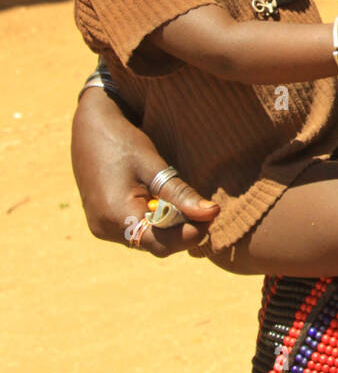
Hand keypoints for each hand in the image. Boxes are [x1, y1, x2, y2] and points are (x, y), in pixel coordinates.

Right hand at [72, 89, 218, 258]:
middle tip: (203, 208)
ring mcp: (101, 228)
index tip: (212, 215)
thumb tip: (211, 214)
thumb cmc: (122, 141)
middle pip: (156, 245)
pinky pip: (136, 231)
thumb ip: (181, 194)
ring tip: (182, 201)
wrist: (90, 128)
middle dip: (182, 231)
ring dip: (169, 227)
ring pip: (147, 240)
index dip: (191, 233)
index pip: (163, 243)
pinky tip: (163, 201)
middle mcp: (105, 229)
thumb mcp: (154, 165)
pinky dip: (154, 222)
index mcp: (116, 215)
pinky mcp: (103, 222)